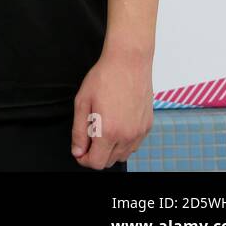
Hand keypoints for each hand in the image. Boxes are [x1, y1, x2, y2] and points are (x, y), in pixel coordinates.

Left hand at [70, 50, 152, 169]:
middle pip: (109, 161)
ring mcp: (140, 132)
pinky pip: (134, 145)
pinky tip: (116, 124)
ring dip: (110, 149)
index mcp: (109, 131)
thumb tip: (77, 151)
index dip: (84, 159)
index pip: (96, 163)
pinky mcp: (147, 126)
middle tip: (87, 137)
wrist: (129, 63)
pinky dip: (123, 142)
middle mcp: (127, 136)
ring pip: (123, 155)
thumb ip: (79, 131)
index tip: (79, 150)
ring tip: (102, 128)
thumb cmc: (104, 78)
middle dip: (96, 154)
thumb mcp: (82, 103)